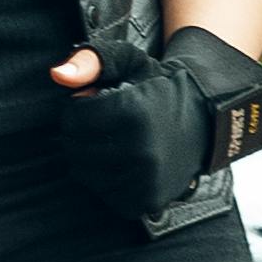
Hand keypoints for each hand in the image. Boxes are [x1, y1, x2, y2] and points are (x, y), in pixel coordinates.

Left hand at [47, 26, 261, 220]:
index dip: (78, 108)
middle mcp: (141, 151)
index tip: (96, 102)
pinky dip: (106, 179)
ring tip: (114, 141)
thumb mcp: (128, 60)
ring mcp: (146, 181)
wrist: (204, 121)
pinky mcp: (148, 201)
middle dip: (80, 133)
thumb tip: (58, 75)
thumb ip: (90, 61)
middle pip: (75, 149)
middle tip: (104, 124)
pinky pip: (104, 194)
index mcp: (134, 113)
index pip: (72, 119)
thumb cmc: (158, 88)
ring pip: (86, 174)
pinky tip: (122, 163)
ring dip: (90, 157)